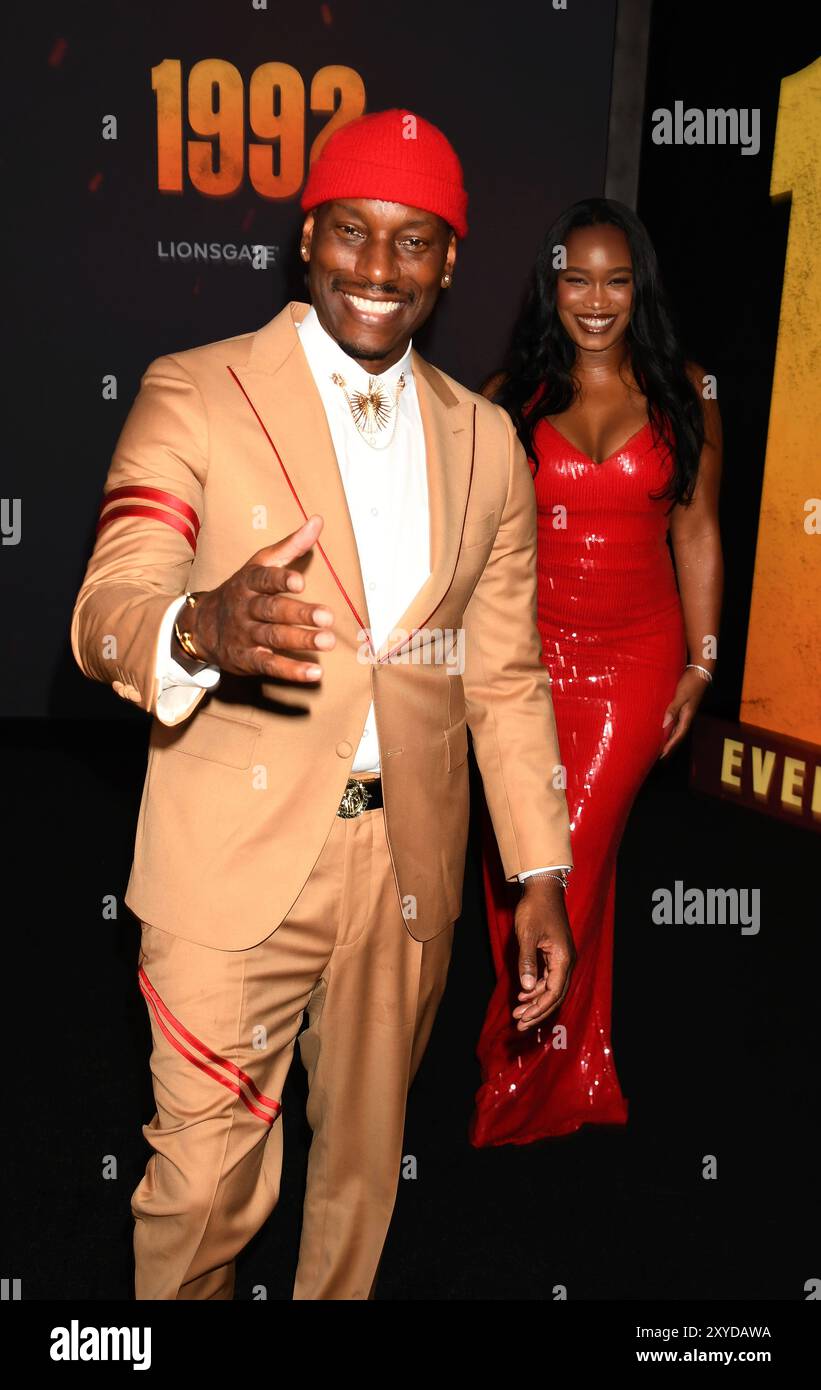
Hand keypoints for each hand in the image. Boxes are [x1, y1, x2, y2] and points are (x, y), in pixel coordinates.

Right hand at [180, 514, 335, 680]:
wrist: (202, 625)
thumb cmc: (243, 590)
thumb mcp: (260, 564)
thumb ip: (291, 546)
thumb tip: (318, 520)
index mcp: (249, 582)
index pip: (263, 579)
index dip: (280, 580)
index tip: (299, 582)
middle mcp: (246, 608)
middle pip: (273, 610)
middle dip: (300, 613)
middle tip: (327, 617)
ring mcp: (245, 635)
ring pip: (273, 637)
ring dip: (301, 640)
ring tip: (328, 641)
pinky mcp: (248, 659)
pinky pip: (270, 665)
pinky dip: (292, 670)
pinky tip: (315, 673)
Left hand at [512, 878, 576, 1031]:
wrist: (543, 889)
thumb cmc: (535, 910)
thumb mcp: (527, 936)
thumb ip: (527, 963)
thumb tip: (526, 989)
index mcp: (562, 959)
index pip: (553, 993)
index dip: (539, 1009)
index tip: (524, 1020)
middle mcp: (566, 961)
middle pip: (555, 995)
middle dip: (538, 1012)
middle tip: (520, 1025)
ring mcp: (561, 958)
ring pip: (551, 988)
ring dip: (535, 1001)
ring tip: (518, 1012)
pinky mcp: (555, 954)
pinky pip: (548, 978)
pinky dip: (536, 988)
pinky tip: (523, 995)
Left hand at [658, 668, 709, 758]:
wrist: (700, 672)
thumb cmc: (691, 683)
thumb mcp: (681, 695)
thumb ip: (673, 709)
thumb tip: (665, 725)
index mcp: (687, 716)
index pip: (678, 735)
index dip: (670, 746)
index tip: (662, 755)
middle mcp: (687, 716)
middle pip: (677, 734)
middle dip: (670, 745)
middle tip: (660, 755)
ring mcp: (686, 711)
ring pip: (676, 728)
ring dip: (669, 737)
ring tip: (660, 745)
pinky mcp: (683, 706)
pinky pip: (675, 720)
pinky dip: (669, 726)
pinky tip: (664, 727)